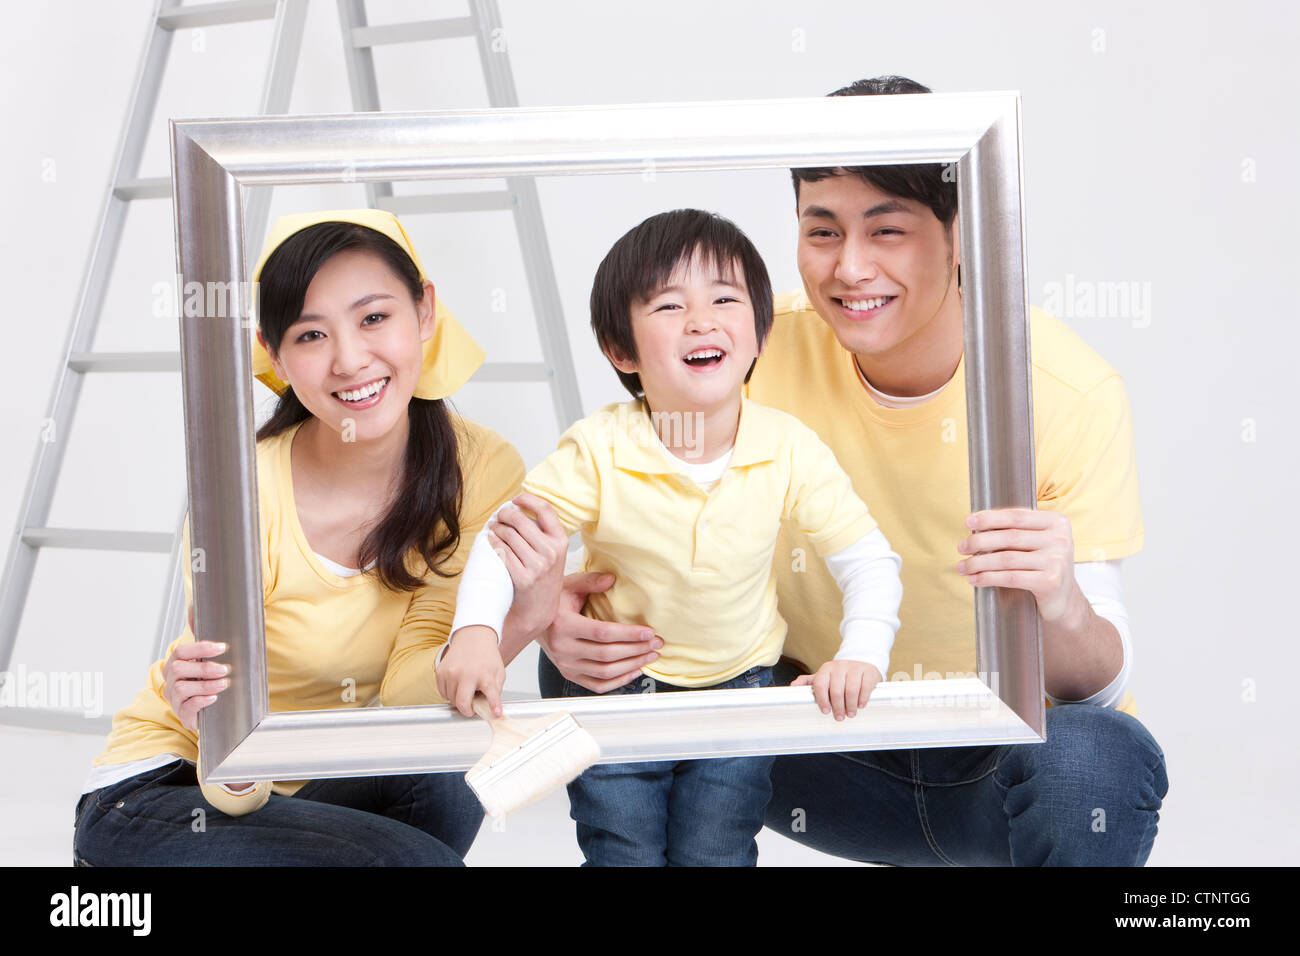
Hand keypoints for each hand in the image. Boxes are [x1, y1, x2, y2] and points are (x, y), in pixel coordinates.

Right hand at [161, 634, 229, 732]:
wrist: (211, 712)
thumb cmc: (205, 683)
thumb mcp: (205, 661)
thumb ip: (201, 640)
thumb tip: (193, 609)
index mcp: (175, 666)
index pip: (180, 652)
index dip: (200, 648)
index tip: (222, 647)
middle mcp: (171, 682)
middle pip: (178, 669)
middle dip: (204, 667)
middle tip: (225, 669)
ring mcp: (175, 699)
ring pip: (182, 688)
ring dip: (205, 684)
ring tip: (224, 683)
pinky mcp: (183, 715)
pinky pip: (187, 707)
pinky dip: (201, 701)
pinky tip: (214, 698)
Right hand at [437, 625, 505, 716]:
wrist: (473, 638)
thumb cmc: (486, 657)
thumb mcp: (498, 673)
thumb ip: (495, 692)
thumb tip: (491, 710)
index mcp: (485, 675)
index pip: (491, 694)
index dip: (493, 706)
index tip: (496, 713)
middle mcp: (466, 674)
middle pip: (462, 703)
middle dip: (467, 711)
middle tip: (472, 707)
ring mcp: (451, 673)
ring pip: (451, 700)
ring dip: (459, 700)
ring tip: (466, 688)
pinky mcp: (440, 672)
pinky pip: (443, 693)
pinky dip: (450, 693)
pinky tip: (458, 684)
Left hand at [491, 494, 567, 642]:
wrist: (538, 611)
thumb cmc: (543, 578)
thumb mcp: (554, 554)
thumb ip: (544, 533)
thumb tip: (522, 507)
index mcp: (561, 542)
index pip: (545, 509)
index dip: (528, 499)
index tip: (516, 499)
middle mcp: (551, 552)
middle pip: (521, 520)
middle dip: (505, 514)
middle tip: (499, 515)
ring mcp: (537, 565)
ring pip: (509, 534)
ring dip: (496, 527)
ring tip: (493, 527)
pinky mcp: (523, 577)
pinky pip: (502, 551)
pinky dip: (493, 542)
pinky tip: (490, 539)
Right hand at [537, 572, 661, 692]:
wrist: (533, 621)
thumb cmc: (554, 602)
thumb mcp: (569, 585)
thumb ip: (591, 581)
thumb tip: (612, 579)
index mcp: (563, 626)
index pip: (602, 633)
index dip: (629, 634)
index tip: (649, 632)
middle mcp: (563, 649)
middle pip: (607, 655)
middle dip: (637, 650)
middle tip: (656, 643)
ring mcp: (565, 665)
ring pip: (605, 672)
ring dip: (632, 665)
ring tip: (650, 655)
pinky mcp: (569, 674)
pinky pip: (597, 685)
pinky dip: (618, 681)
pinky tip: (634, 670)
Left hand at [794, 661, 882, 719]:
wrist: (862, 663)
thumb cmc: (841, 675)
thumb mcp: (825, 677)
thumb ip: (809, 682)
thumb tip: (793, 686)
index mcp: (826, 669)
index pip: (820, 684)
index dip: (822, 699)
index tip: (826, 711)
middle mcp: (839, 666)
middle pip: (836, 690)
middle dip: (838, 706)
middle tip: (840, 717)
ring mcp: (855, 668)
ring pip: (851, 689)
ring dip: (851, 705)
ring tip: (851, 713)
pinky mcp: (868, 671)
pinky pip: (865, 686)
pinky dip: (863, 698)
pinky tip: (860, 705)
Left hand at [957, 508, 1087, 624]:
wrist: (1064, 600)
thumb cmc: (1043, 567)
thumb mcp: (1037, 543)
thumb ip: (1017, 531)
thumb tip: (976, 525)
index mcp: (1057, 523)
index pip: (1017, 516)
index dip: (990, 518)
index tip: (968, 522)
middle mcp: (1060, 540)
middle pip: (1009, 537)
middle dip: (980, 541)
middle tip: (961, 547)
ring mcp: (1057, 561)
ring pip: (1006, 559)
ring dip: (979, 562)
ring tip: (963, 566)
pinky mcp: (1050, 582)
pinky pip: (1010, 577)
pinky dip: (988, 578)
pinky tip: (974, 579)